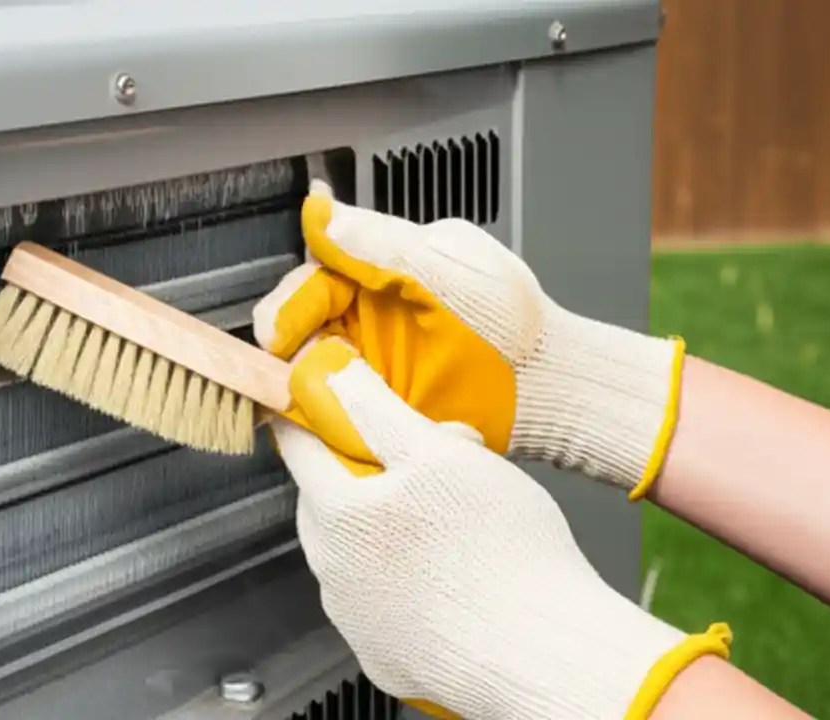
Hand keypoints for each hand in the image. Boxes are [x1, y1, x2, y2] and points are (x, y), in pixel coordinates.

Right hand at [256, 180, 684, 495]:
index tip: (276, 333)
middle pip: (306, 322)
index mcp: (388, 263)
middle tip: (290, 373)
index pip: (313, 275)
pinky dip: (327, 410)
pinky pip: (339, 401)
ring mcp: (380, 355)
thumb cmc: (515, 329)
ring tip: (312, 399)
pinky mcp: (386, 397)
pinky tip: (331, 416)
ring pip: (315, 364)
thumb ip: (380, 244)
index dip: (288, 304)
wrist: (553, 393)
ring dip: (306, 382)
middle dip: (291, 348)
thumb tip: (319, 209)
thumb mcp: (445, 276)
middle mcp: (377, 307)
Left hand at [273, 337, 730, 718]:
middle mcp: (332, 571)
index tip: (324, 400)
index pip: (299, 447)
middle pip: (327, 502)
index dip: (313, 415)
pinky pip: (383, 604)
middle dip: (362, 475)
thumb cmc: (498, 554)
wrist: (539, 655)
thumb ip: (377, 410)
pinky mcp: (386, 656)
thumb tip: (332, 373)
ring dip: (384, 532)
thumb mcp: (440, 454)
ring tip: (448, 527)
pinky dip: (405, 584)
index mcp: (337, 513)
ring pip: (355, 554)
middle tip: (422, 465)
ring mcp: (356, 620)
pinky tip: (451, 577)